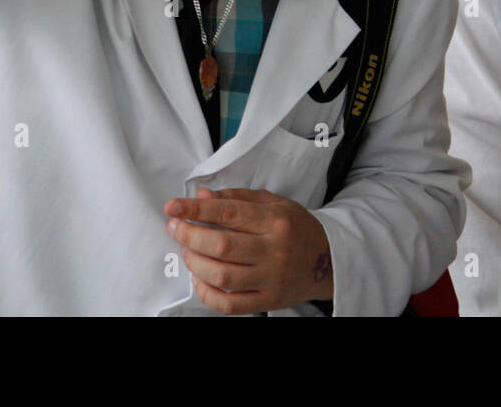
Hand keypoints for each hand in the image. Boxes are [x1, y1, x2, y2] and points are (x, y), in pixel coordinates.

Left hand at [164, 187, 332, 313]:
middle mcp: (274, 250)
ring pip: (222, 275)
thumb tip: (201, 196)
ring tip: (187, 252)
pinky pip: (230, 304)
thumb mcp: (273, 203)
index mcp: (275, 220)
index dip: (196, 210)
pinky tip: (199, 280)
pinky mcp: (267, 301)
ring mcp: (270, 279)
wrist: (327, 261)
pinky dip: (207, 294)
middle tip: (175, 228)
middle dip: (189, 235)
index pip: (228, 213)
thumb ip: (236, 198)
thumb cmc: (296, 228)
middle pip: (221, 245)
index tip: (173, 206)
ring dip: (195, 263)